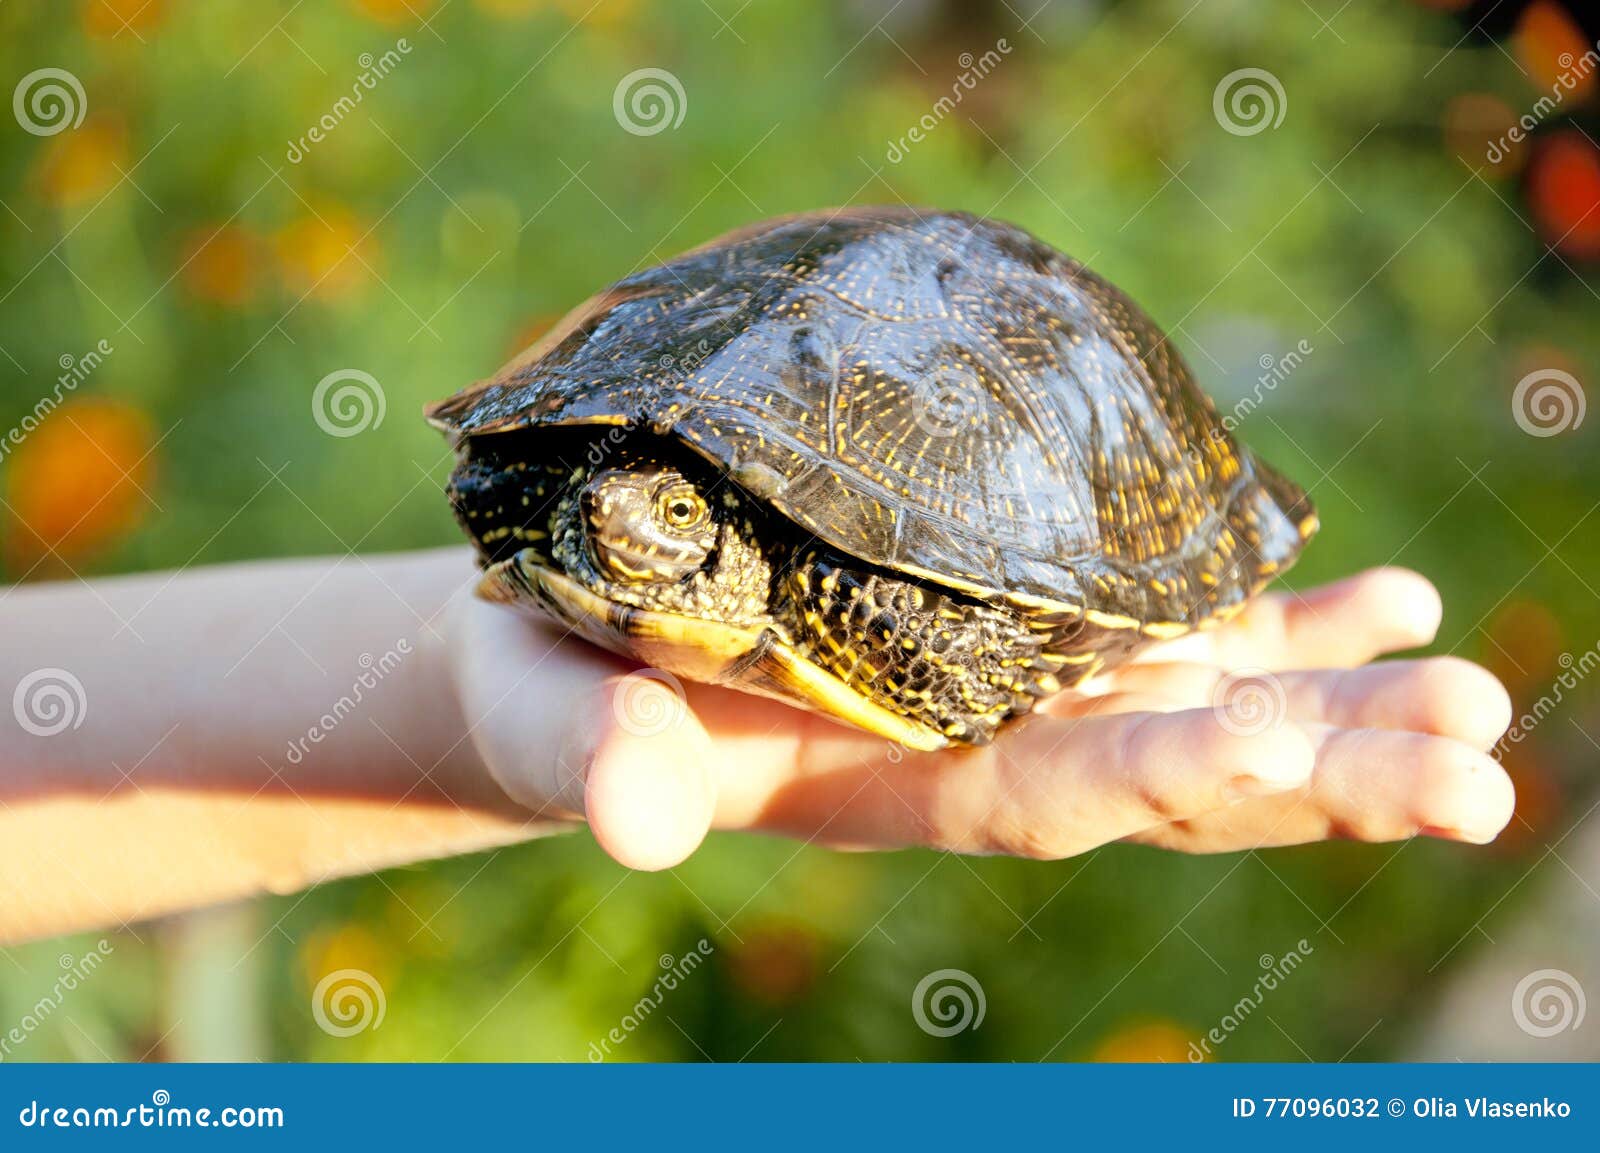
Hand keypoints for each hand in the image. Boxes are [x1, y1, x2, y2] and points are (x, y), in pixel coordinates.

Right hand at [449, 567, 1514, 869]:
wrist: (582, 642)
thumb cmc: (557, 681)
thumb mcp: (557, 714)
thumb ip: (595, 762)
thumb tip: (638, 811)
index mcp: (885, 785)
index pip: (1043, 795)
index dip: (1153, 778)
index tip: (1271, 744)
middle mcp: (978, 746)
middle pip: (1171, 773)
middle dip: (1320, 771)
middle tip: (1478, 765)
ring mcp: (1013, 684)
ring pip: (1200, 701)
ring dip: (1338, 701)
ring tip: (1473, 685)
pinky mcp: (1018, 622)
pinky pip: (1170, 624)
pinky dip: (1279, 615)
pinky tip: (1384, 595)